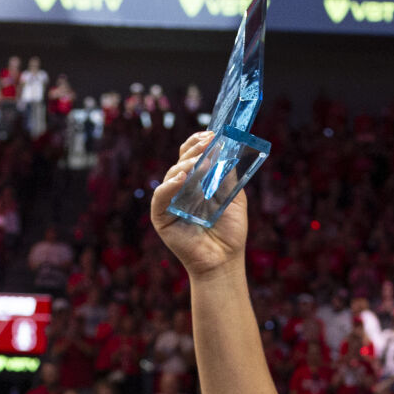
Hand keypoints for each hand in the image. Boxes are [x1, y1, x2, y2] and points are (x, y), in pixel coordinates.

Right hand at [150, 132, 248, 278]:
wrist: (224, 260)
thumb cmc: (230, 231)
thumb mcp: (233, 197)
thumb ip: (227, 175)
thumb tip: (226, 148)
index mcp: (197, 183)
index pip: (193, 156)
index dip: (199, 143)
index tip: (212, 134)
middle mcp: (181, 189)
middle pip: (181, 161)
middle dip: (194, 149)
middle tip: (208, 142)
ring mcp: (170, 202)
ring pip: (171, 175)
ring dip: (186, 165)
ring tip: (200, 161)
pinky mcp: (161, 217)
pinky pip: (160, 197)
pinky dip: (169, 186)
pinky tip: (181, 179)